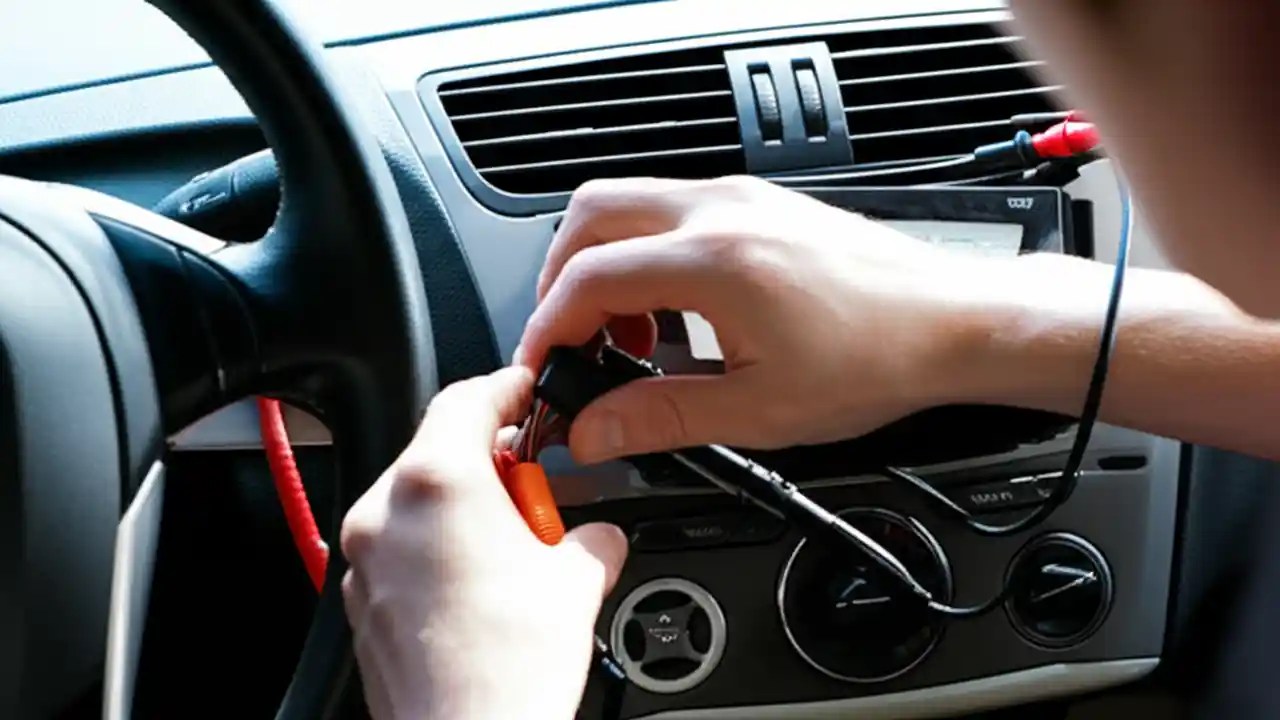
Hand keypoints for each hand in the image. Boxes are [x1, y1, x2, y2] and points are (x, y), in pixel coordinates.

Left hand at [340, 367, 628, 719]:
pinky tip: (485, 583)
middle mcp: (387, 512)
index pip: (468, 398)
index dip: (507, 388)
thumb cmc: (510, 670)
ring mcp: (366, 559)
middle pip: (439, 448)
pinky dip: (440, 547)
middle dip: (493, 460)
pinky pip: (402, 547)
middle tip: (539, 489)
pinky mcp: (362, 600)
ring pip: (418, 499)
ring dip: (467, 505)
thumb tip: (596, 537)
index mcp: (438, 483)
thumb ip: (591, 536)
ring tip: (517, 547)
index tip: (528, 392)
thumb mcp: (578, 580)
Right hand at [519, 175, 1035, 463]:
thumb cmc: (880, 357)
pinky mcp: (759, 202)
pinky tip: (671, 313)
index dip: (548, 329)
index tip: (545, 367)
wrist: (951, 324)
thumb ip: (662, 418)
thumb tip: (595, 430)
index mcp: (715, 261)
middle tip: (569, 343)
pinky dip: (645, 255)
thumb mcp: (761, 410)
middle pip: (589, 216)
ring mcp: (741, 197)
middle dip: (559, 281)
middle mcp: (722, 211)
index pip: (587, 278)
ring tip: (626, 337)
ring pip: (627, 205)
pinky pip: (670, 211)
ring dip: (602, 265)